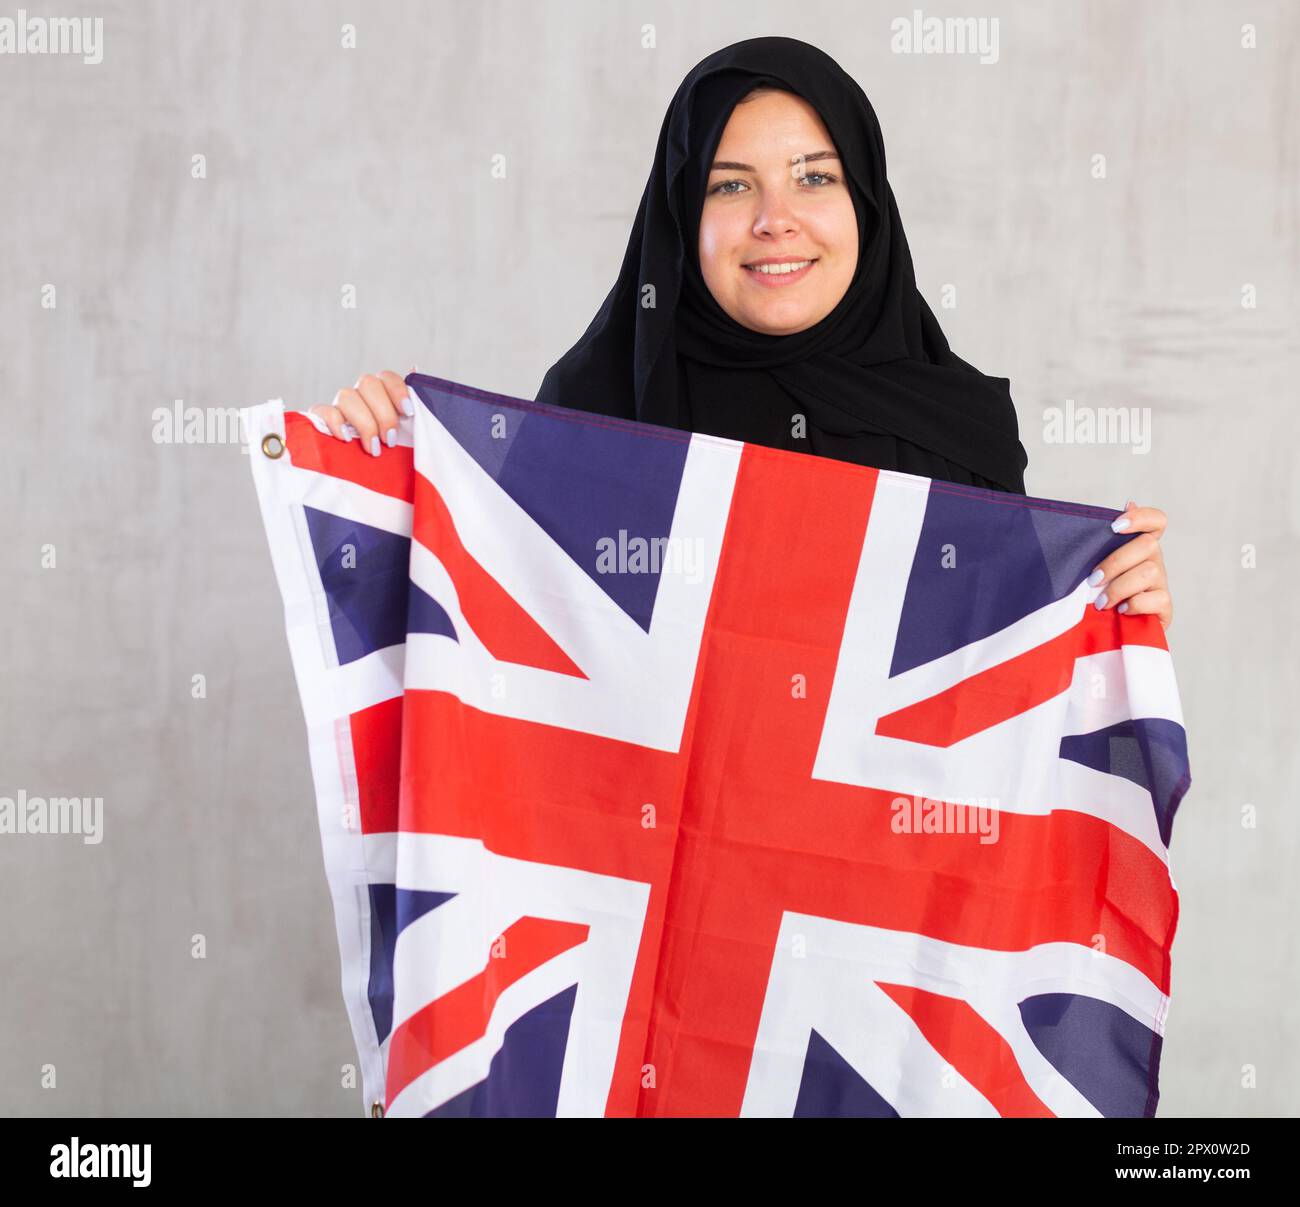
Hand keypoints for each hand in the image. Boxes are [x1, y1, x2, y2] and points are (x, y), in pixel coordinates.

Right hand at [306, 369, 412, 456]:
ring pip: (346, 396)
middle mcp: (361, 393)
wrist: (370, 475)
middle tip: (391, 440)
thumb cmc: (395, 451)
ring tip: (374, 448)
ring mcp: (341, 404)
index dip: (398, 391)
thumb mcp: (411, 432)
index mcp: (383, 392)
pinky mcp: (321, 418)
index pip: (387, 377)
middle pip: (368, 383)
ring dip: (363, 422)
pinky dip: (334, 422)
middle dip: (383, 413)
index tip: (408, 413)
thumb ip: (415, 405)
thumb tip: (414, 368)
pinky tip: (346, 438)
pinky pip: (322, 410)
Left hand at [1088, 500, 1172, 629]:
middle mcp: (1154, 560)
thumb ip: (1105, 541)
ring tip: (1101, 603)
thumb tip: (1128, 503)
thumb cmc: (1096, 592)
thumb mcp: (1094, 566)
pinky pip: (1158, 599)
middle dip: (1115, 563)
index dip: (1141, 518)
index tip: (1115, 526)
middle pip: (1148, 545)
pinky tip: (1121, 610)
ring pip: (1150, 572)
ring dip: (1119, 587)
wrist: (1104, 630)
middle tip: (1093, 580)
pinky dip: (1135, 604)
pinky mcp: (1165, 607)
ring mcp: (1161, 583)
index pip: (1156, 521)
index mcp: (1139, 546)